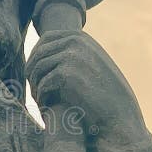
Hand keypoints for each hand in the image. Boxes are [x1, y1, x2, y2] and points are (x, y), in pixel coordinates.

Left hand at [25, 30, 147, 144]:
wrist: (119, 114)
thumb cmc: (104, 95)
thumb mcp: (91, 65)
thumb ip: (74, 54)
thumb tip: (43, 50)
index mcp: (81, 37)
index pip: (46, 39)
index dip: (35, 57)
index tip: (34, 75)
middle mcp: (76, 41)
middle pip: (38, 53)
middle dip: (31, 72)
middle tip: (35, 91)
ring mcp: (71, 55)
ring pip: (37, 69)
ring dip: (35, 86)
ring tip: (40, 100)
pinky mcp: (66, 74)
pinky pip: (42, 84)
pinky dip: (42, 97)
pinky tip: (47, 107)